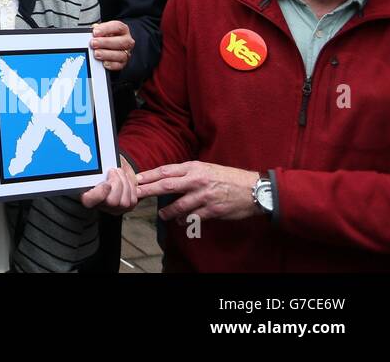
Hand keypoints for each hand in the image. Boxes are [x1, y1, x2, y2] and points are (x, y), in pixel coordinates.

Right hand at [80, 158, 138, 213]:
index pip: (89, 201)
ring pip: (124, 202)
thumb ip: (98, 165)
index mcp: (87, 195)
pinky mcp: (126, 208)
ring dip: (125, 183)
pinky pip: (133, 201)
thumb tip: (102, 160)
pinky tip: (127, 180)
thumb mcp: (98, 164)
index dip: (100, 193)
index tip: (106, 183)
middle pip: (112, 201)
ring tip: (120, 173)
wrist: (113, 171)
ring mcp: (113, 208)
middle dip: (117, 183)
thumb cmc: (103, 166)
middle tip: (113, 171)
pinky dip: (132, 187)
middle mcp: (100, 205)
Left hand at [90, 20, 134, 72]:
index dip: (106, 29)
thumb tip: (89, 32)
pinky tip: (103, 62)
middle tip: (94, 43)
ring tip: (96, 53)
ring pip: (121, 55)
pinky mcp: (122, 63)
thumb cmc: (105, 36)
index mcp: (122, 30)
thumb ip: (97, 29)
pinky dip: (111, 64)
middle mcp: (126, 41)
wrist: (109, 46)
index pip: (118, 27)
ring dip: (107, 54)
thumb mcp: (102, 29)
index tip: (95, 32)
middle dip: (106, 42)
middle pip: (121, 41)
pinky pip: (119, 65)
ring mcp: (126, 52)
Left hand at [135, 161, 260, 221]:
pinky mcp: (212, 210)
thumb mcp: (206, 168)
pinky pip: (192, 217)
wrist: (253, 189)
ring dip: (167, 211)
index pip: (166, 171)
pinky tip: (179, 221)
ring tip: (162, 215)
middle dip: (148, 190)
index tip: (136, 179)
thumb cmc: (228, 177)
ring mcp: (204, 196)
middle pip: (166, 186)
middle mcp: (196, 180)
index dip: (149, 175)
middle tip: (136, 194)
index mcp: (194, 167)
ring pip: (178, 205)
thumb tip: (167, 178)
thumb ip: (187, 173)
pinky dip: (183, 220)